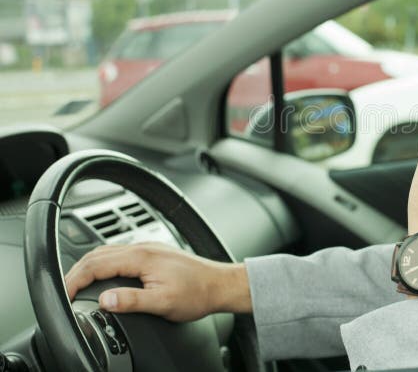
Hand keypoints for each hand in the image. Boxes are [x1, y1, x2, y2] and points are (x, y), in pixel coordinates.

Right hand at [64, 242, 250, 321]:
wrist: (220, 285)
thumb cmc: (198, 293)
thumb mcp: (163, 303)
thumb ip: (132, 300)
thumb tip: (106, 301)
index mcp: (141, 257)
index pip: (96, 264)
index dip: (74, 280)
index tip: (63, 295)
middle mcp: (143, 247)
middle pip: (97, 255)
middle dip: (75, 272)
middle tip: (63, 291)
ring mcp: (148, 248)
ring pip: (108, 252)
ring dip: (88, 266)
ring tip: (76, 284)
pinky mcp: (154, 253)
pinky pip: (120, 254)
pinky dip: (103, 264)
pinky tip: (103, 274)